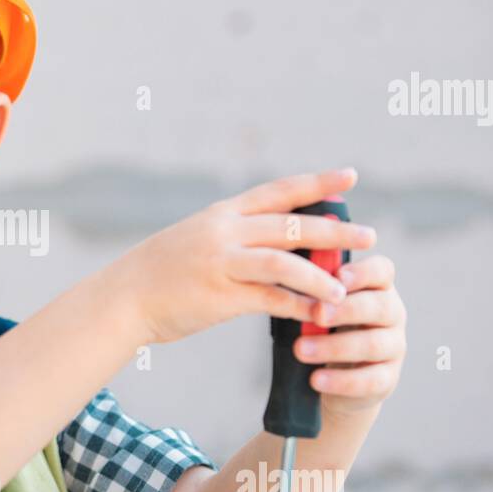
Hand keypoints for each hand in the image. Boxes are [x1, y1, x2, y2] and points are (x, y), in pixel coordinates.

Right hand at [107, 167, 376, 344]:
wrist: (123, 297)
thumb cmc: (161, 272)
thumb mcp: (197, 239)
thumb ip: (235, 237)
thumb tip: (277, 241)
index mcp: (223, 214)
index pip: (278, 192)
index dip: (317, 183)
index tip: (350, 177)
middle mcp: (225, 231)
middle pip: (291, 225)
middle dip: (335, 230)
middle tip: (369, 235)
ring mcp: (222, 262)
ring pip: (285, 262)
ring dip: (321, 276)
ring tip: (346, 288)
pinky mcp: (221, 295)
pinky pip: (271, 298)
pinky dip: (298, 306)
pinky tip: (318, 314)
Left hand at [293, 253, 406, 418]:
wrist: (331, 376)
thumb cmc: (322, 329)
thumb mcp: (318, 305)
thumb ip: (312, 290)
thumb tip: (291, 273)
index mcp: (376, 288)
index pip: (382, 271)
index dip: (363, 272)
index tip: (338, 277)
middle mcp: (392, 314)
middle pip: (379, 306)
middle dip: (345, 310)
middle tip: (316, 314)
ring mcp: (394, 347)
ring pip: (372, 344)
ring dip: (334, 347)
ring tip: (300, 350)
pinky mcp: (388, 378)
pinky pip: (370, 380)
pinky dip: (341, 381)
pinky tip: (316, 379)